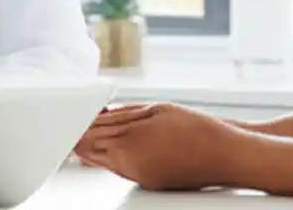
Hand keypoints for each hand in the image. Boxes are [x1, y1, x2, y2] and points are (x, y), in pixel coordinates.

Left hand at [74, 103, 243, 190]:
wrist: (223, 155)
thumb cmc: (196, 129)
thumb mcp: (157, 110)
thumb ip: (124, 115)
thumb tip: (101, 116)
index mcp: (130, 141)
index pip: (91, 135)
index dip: (77, 128)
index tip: (68, 120)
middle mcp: (130, 163)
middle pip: (92, 152)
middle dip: (81, 139)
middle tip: (72, 127)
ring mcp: (138, 176)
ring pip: (105, 162)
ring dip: (96, 149)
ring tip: (92, 134)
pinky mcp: (148, 183)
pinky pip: (121, 169)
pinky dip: (113, 157)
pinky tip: (114, 147)